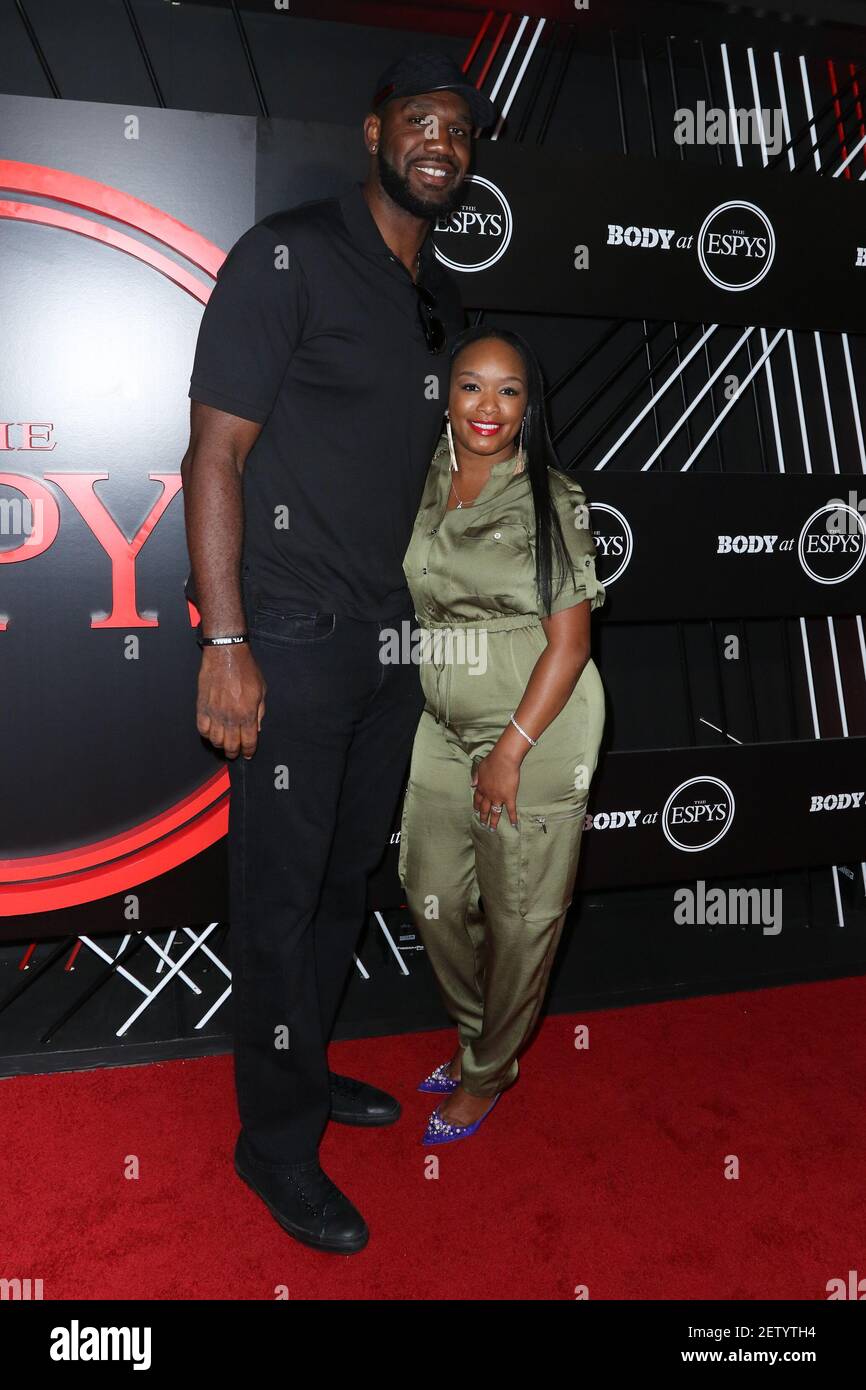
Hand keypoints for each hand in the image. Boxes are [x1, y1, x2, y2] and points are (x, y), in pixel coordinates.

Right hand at [196, 644, 265, 759]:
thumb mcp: (261, 690)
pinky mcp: (202, 707)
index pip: (248, 741)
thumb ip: (260, 711)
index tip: (248, 754)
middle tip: (235, 753)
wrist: (226, 654)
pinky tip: (211, 733)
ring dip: (220, 745)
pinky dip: (206, 734)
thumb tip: (258, 728)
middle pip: (231, 744)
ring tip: (224, 744)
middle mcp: (230, 717)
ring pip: (215, 740)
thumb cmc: (245, 670)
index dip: (249, 751)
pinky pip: (202, 728)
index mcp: (247, 713)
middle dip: (234, 752)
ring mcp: (214, 713)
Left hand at [470, 747, 519, 829]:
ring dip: (493, 821)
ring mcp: (498, 797)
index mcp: (481, 787)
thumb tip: (472, 784)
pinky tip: (513, 824)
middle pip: (484, 808)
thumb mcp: (480, 767)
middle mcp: (488, 795)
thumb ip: (476, 776)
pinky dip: (512, 817)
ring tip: (492, 829)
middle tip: (482, 824)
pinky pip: (510, 810)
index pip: (477, 799)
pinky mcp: (509, 797)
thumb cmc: (492, 760)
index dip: (476, 805)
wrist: (503, 760)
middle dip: (483, 817)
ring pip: (495, 812)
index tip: (476, 810)